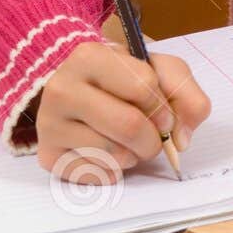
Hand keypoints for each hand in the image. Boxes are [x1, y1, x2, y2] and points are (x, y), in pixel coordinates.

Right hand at [31, 41, 211, 183]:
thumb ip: (184, 92)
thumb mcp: (159, 69)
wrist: (82, 89)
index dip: (163, 107)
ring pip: (111, 154)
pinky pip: (95, 175)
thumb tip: (182, 139)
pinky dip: (114, 170)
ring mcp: (49, 123)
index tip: (164, 114)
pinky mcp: (48, 155)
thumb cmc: (125, 78)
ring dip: (133, 156)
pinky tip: (109, 153)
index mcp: (89, 57)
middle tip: (153, 138)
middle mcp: (62, 88)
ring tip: (127, 142)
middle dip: (153, 139)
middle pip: (129, 126)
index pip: (143, 87)